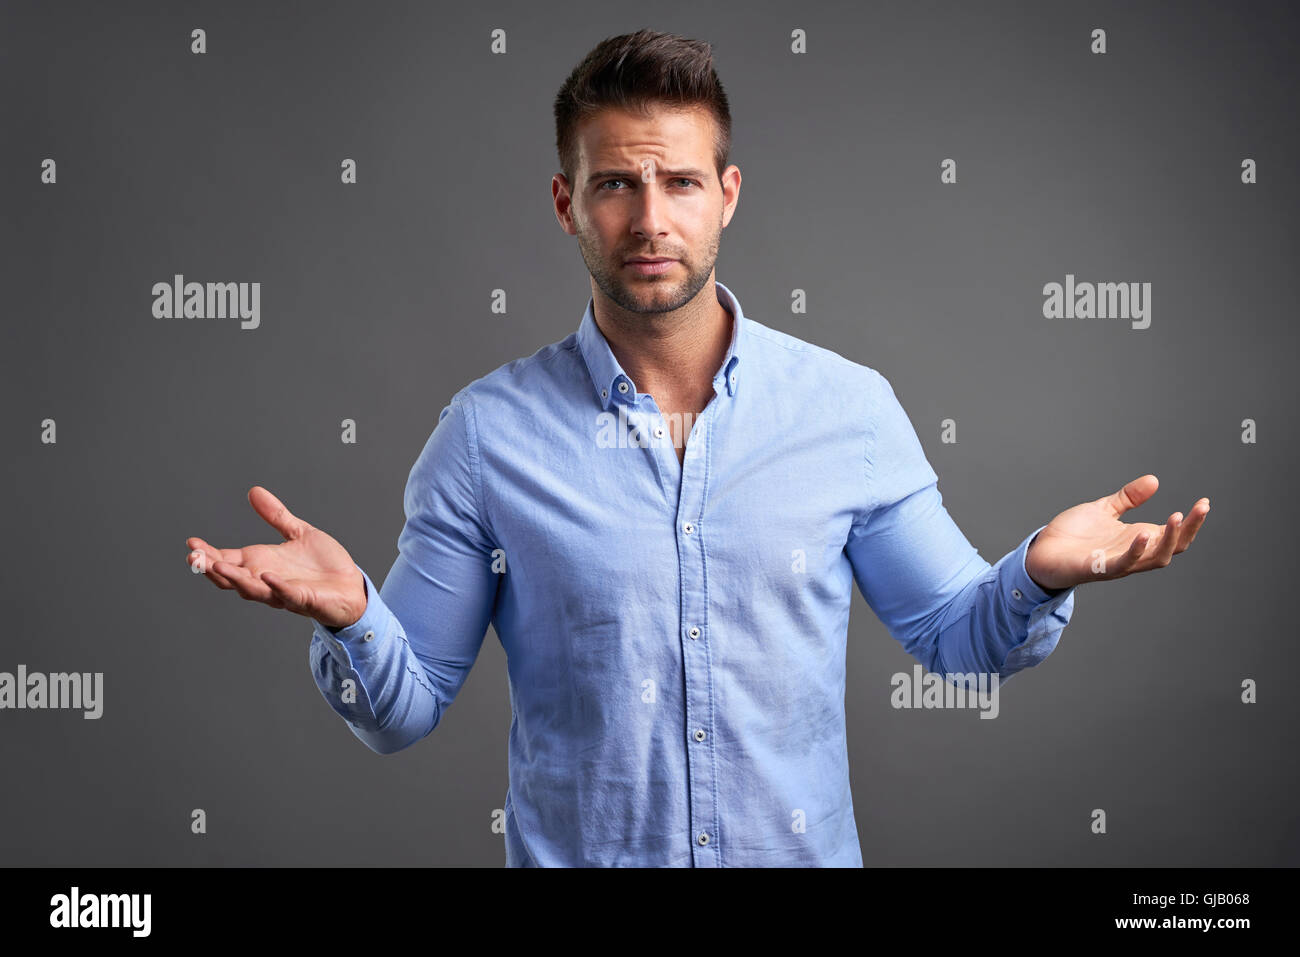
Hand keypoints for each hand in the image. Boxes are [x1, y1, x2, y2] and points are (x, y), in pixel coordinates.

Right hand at [185, 486, 367, 629]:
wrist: (351, 586)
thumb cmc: (323, 565)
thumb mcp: (298, 533)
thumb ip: (276, 516)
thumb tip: (254, 491)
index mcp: (261, 563)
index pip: (227, 559)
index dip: (208, 553)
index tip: (191, 542)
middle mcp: (266, 579)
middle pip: (231, 577)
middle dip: (211, 568)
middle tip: (193, 558)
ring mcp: (283, 592)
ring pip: (252, 589)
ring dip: (235, 579)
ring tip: (217, 567)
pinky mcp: (304, 600)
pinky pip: (287, 595)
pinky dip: (276, 587)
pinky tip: (266, 577)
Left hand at [1024, 474, 1208, 591]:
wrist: (1042, 551)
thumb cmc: (1073, 535)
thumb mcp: (1104, 510)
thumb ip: (1128, 498)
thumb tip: (1154, 481)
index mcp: (1138, 539)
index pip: (1174, 534)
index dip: (1192, 521)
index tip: (1204, 502)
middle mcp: (1133, 553)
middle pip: (1173, 547)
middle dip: (1190, 529)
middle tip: (1201, 508)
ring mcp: (1118, 562)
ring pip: (1155, 558)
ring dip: (1168, 540)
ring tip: (1177, 517)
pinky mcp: (1098, 568)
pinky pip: (1123, 564)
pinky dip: (1136, 552)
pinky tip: (1143, 534)